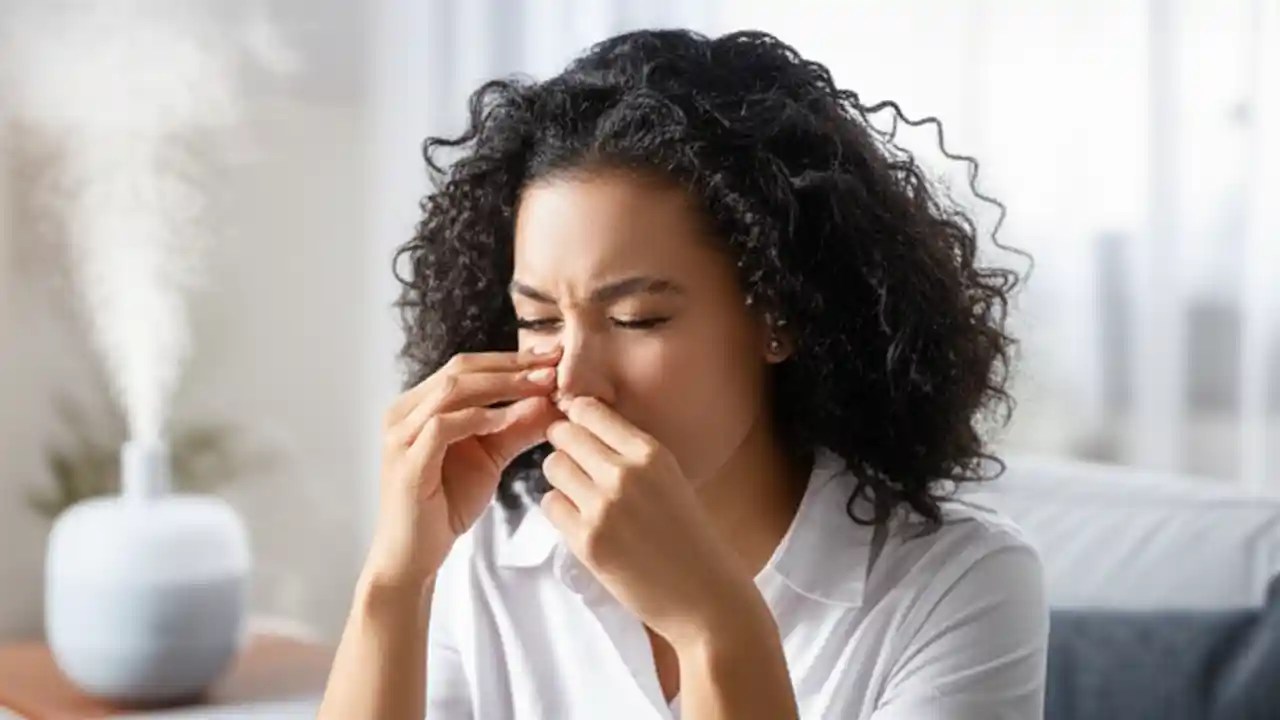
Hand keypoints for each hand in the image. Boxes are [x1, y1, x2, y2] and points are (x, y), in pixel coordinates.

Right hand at [364, 346, 562, 589]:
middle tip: (554, 363)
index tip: (554, 357)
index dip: (512, 359)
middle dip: (512, 364)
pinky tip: (510, 418)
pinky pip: (444, 426)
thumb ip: (516, 428)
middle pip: (461, 369)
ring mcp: (401, 434)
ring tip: (541, 386)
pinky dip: (480, 417)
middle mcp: (404, 412)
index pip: (468, 366)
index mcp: (420, 405)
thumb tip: (553, 402)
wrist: (414, 556)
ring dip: (503, 385)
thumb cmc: (446, 505)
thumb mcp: (490, 458)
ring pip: (453, 391)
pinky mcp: (407, 461)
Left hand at [540, 397, 759, 647]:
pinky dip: (561, 512)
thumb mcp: (670, 479)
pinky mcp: (587, 541)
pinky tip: (584, 525)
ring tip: (583, 498)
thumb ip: (630, 456)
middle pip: (563, 434)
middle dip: (565, 447)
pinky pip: (550, 506)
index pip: (590, 410)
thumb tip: (583, 432)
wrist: (704, 597)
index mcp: (651, 452)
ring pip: (552, 467)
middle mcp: (624, 473)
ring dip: (562, 479)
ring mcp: (603, 507)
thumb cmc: (690, 539)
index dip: (578, 419)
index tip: (581, 434)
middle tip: (578, 467)